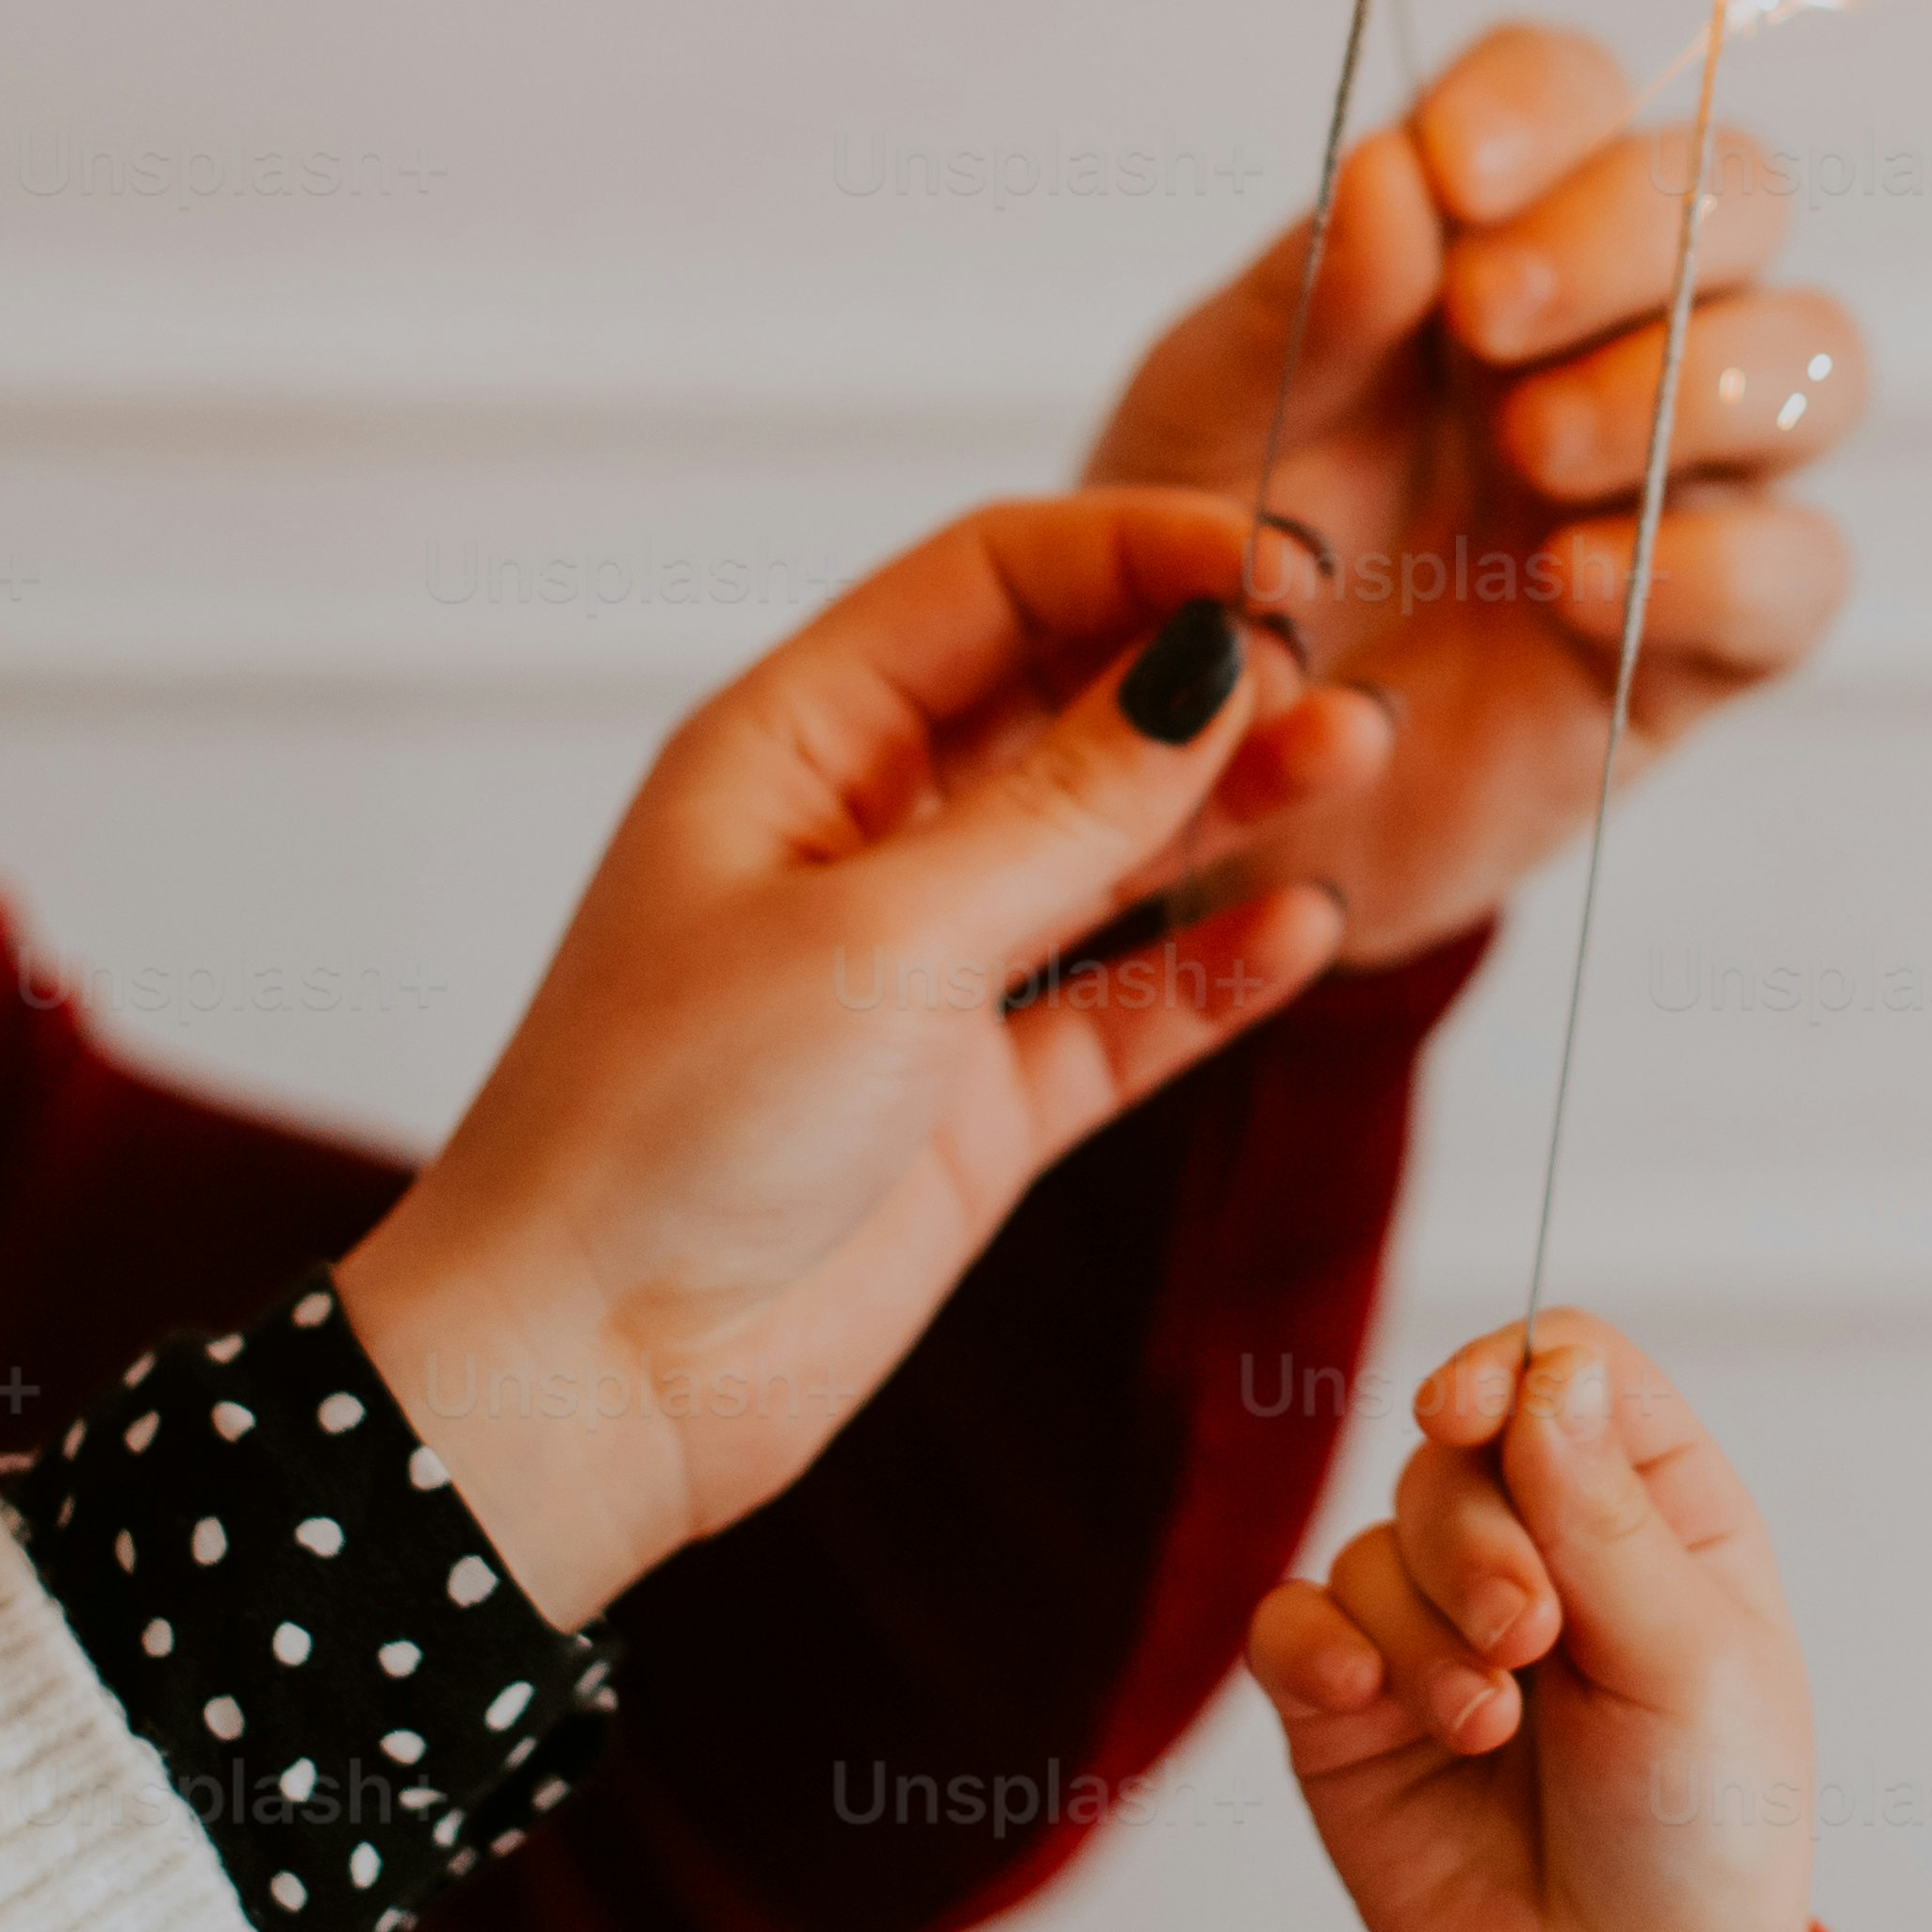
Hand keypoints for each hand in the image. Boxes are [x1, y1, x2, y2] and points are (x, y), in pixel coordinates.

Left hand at [337, 497, 1391, 1628]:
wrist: (581, 1380)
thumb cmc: (663, 1127)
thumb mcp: (883, 937)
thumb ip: (1064, 809)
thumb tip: (1206, 665)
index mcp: (796, 745)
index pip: (993, 583)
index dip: (1139, 551)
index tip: (1279, 563)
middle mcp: (868, 837)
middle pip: (1067, 703)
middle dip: (1201, 675)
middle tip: (1324, 677)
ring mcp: (929, 969)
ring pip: (1114, 849)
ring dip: (1231, 803)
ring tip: (1350, 760)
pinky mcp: (977, 1099)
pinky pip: (1126, 1004)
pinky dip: (1216, 964)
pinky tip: (1303, 924)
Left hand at [1086, 27, 1862, 961]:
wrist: (1198, 797)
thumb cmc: (1196, 568)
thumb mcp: (1210, 417)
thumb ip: (1312, 299)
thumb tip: (1402, 169)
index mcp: (1484, 235)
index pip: (1579, 93)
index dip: (1543, 104)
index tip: (1458, 168)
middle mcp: (1613, 331)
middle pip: (1736, 192)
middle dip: (1626, 233)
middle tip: (1488, 317)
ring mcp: (1681, 480)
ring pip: (1816, 357)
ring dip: (1685, 382)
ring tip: (1531, 456)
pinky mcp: (1711, 641)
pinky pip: (1802, 568)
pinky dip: (1708, 561)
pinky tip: (1572, 586)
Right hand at [1246, 1313, 1814, 1931]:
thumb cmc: (1702, 1834)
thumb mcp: (1692, 1663)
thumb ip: (1605, 1517)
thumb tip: (1546, 1370)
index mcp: (1651, 1512)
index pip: (1562, 1369)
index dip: (1508, 1371)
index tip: (1467, 1417)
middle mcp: (1538, 1550)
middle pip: (1453, 1450)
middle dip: (1473, 1537)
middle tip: (1526, 1640)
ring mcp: (1435, 1628)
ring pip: (1374, 1539)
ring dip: (1422, 1626)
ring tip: (1485, 1727)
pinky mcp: (1350, 1711)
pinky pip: (1288, 1626)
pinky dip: (1316, 1648)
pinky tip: (1369, 1701)